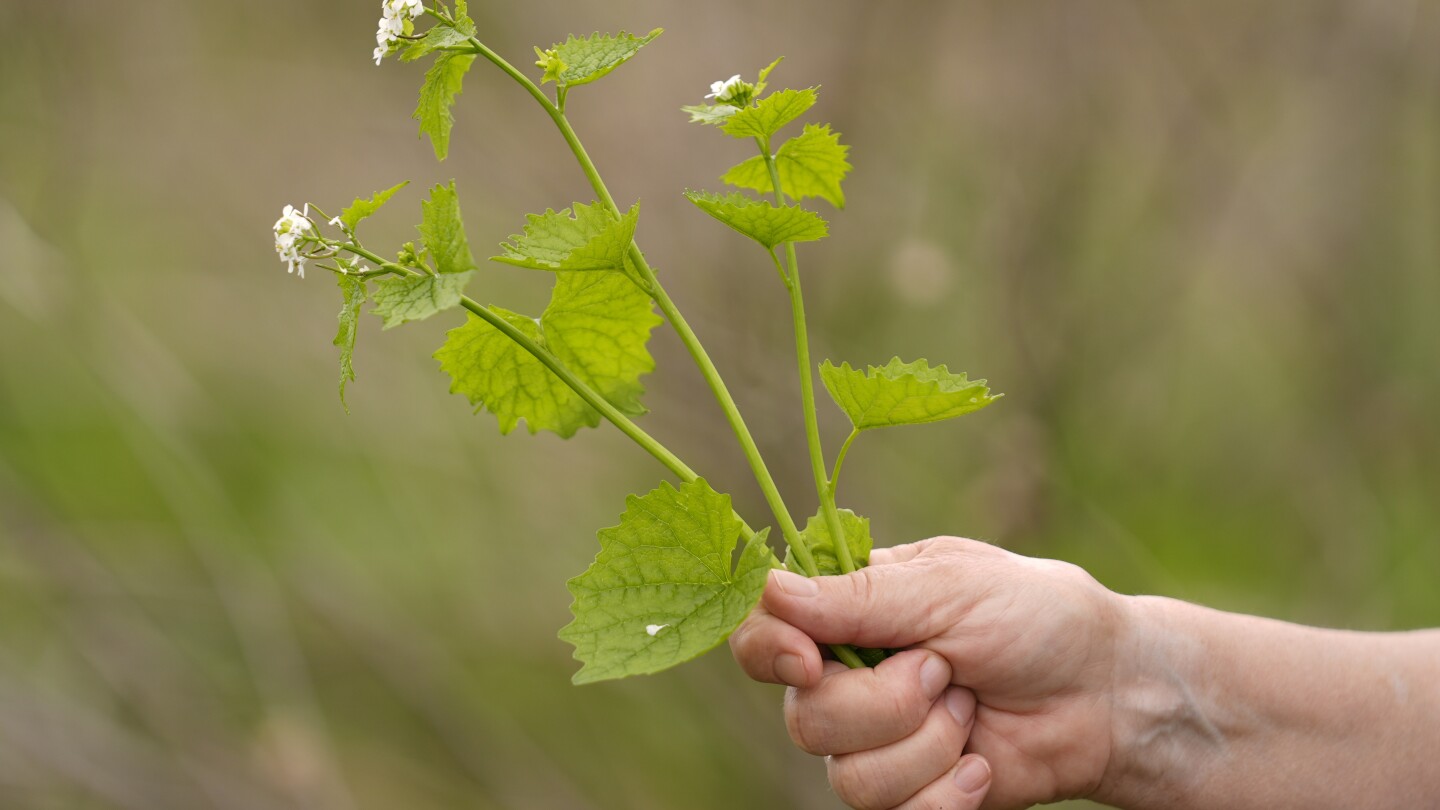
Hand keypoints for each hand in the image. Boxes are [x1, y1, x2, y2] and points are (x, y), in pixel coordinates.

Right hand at [730, 536, 1125, 808]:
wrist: (1108, 696)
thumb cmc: (1037, 617)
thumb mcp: (952, 587)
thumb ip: (860, 596)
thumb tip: (769, 589)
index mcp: (849, 611)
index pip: (763, 634)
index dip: (770, 652)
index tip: (809, 661)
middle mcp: (850, 678)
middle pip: (804, 715)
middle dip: (886, 702)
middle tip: (948, 671)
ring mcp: (878, 741)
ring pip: (846, 774)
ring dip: (927, 746)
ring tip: (972, 711)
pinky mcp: (912, 794)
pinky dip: (946, 794)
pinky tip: (982, 766)